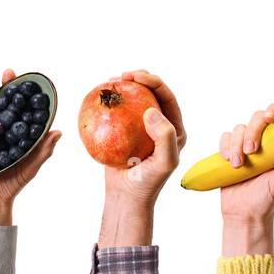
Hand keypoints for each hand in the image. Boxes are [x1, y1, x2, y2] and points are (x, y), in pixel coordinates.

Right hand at [0, 69, 62, 225]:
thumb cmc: (12, 184)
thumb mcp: (31, 167)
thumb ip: (43, 150)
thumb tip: (58, 132)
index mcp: (17, 134)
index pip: (21, 110)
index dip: (24, 95)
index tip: (29, 81)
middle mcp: (0, 130)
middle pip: (2, 104)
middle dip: (4, 87)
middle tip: (8, 73)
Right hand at [98, 70, 184, 246]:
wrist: (126, 198)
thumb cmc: (148, 183)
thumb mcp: (164, 163)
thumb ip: (165, 137)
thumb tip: (153, 110)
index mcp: (175, 129)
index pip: (168, 98)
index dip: (154, 82)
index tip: (136, 76)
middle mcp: (160, 126)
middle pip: (150, 94)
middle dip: (138, 78)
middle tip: (122, 76)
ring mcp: (140, 129)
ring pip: (132, 101)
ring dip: (122, 88)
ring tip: (109, 82)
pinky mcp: (123, 133)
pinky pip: (116, 114)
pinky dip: (108, 104)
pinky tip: (98, 98)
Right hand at [219, 104, 273, 256]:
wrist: (245, 212)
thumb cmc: (269, 197)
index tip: (272, 115)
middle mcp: (263, 140)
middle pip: (256, 118)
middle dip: (253, 132)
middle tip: (252, 151)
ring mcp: (245, 145)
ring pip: (239, 128)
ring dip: (237, 144)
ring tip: (238, 164)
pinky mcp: (229, 151)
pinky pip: (225, 138)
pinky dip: (226, 146)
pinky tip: (229, 161)